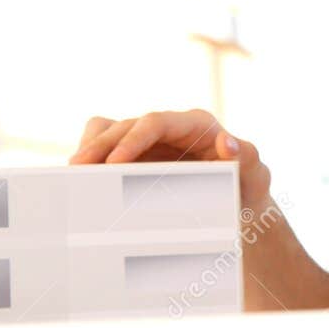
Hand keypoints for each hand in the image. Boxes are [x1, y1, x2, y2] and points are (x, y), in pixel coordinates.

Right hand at [70, 108, 270, 211]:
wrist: (237, 205)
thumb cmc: (247, 188)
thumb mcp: (256, 176)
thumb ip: (249, 159)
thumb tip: (230, 142)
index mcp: (196, 124)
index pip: (156, 122)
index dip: (133, 138)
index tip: (115, 162)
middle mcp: (168, 128)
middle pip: (125, 126)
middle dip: (100, 146)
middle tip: (78, 168)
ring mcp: (148, 141)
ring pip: (108, 131)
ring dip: (89, 148)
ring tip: (73, 173)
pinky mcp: (134, 155)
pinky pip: (105, 147)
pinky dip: (91, 158)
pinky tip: (81, 179)